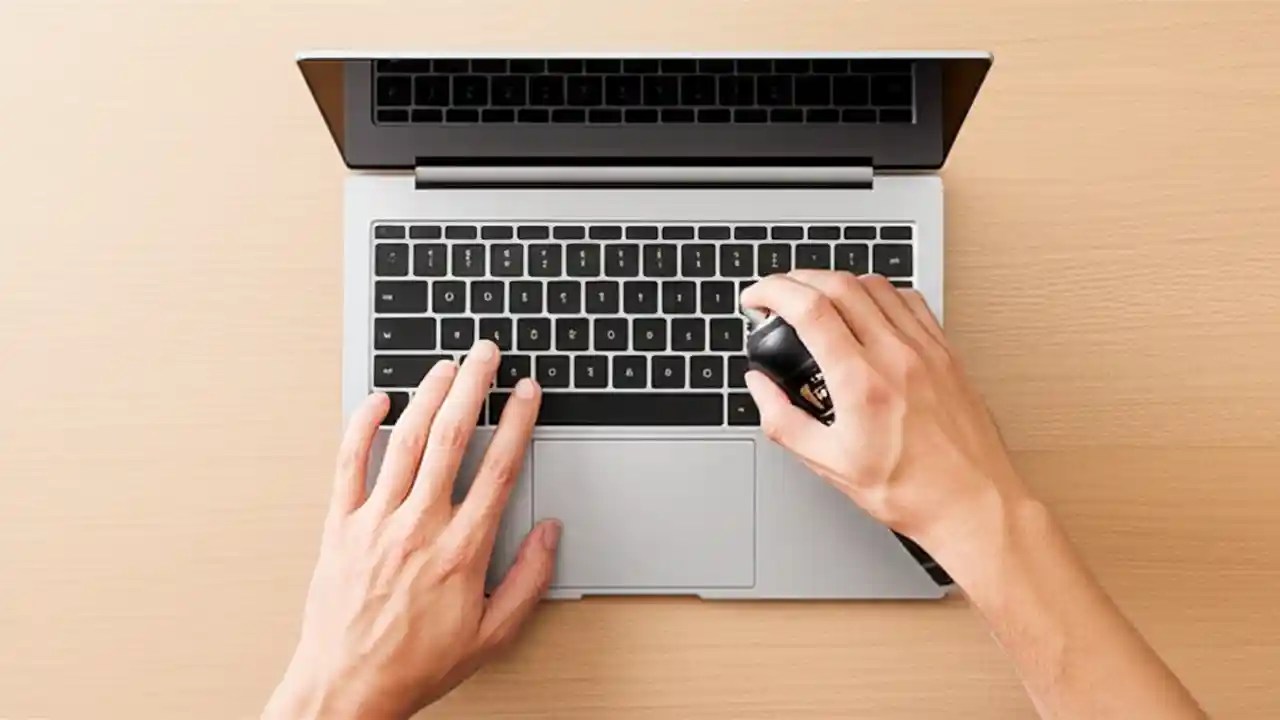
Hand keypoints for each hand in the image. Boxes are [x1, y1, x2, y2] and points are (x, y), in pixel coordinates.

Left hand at [264, 341, 559, 719]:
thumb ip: (529, 580)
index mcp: (462, 550)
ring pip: (406, 441)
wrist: (347, 687)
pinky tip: (377, 401)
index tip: (526, 393)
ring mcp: (376, 521)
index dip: (517, 422)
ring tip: (445, 365)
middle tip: (486, 354)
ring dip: (428, 395)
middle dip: (473, 386)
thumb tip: (550, 534)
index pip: (498, 468)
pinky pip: (349, 464)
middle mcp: (419, 526)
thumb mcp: (492, 634)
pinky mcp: (340, 526)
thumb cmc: (416, 664)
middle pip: (452, 438)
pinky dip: (362, 427)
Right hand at [740, 271, 1028, 546]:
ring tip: (816, 299)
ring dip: (836, 282)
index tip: (755, 299)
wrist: (973, 504)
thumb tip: (759, 386)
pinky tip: (867, 310)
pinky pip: (909, 301)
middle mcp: (896, 355)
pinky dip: (878, 293)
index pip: (809, 309)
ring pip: (875, 285)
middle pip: (838, 285)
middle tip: (777, 295)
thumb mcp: (829, 465)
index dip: (772, 292)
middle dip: (796, 279)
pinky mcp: (946, 353)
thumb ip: (783, 420)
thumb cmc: (911, 491)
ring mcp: (926, 349)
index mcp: (862, 382)